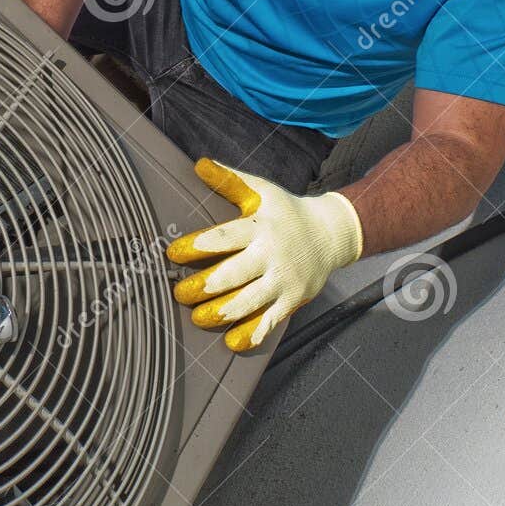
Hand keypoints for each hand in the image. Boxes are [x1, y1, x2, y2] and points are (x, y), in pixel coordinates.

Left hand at [166, 159, 362, 351]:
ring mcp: (283, 280)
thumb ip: (229, 181)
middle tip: (179, 293)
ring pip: (247, 302)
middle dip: (202, 287)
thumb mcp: (261, 191)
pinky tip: (230, 341)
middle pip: (232, 275)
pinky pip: (269, 321)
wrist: (332, 234)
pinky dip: (250, 334)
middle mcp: (271, 254)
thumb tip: (198, 164)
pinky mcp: (292, 300)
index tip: (172, 253)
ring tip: (197, 317)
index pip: (224, 237)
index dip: (196, 246)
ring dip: (218, 313)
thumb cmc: (287, 212)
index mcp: (260, 226)